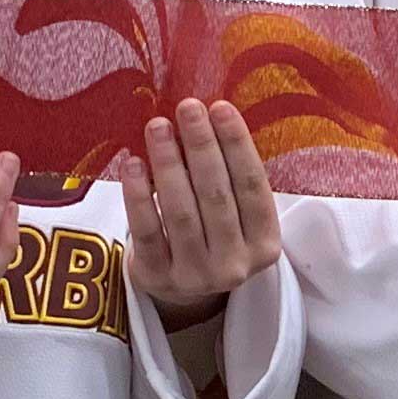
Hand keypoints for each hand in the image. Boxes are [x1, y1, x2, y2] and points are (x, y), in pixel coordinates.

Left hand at [121, 99, 278, 329]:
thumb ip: (228, 177)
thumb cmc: (212, 235)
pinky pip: (147, 231)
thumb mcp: (235, 215)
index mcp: (264, 243)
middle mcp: (235, 264)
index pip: (253, 187)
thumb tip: (205, 117)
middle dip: (201, 146)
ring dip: (168, 163)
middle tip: (187, 107)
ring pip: (181, 212)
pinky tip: (133, 164)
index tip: (220, 108)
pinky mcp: (158, 279)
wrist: (183, 291)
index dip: (237, 146)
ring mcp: (196, 276)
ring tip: (157, 127)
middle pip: (216, 196)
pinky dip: (138, 194)